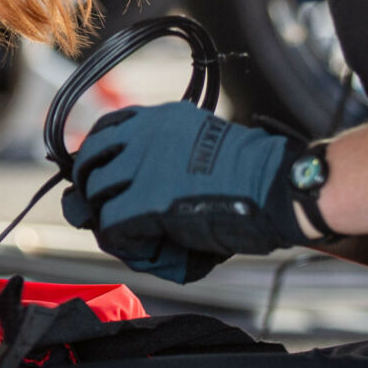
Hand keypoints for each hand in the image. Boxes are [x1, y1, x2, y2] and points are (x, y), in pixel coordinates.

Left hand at [61, 102, 313, 282]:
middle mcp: (145, 135)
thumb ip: (158, 161)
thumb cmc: (252, 177)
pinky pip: (111, 227)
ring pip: (96, 198)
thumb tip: (118, 191)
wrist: (278, 188)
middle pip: (88, 164)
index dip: (94, 160)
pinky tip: (150, 249)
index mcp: (160, 118)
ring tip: (139, 239)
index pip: (103, 131)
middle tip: (104, 218)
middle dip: (91, 195)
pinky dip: (123, 244)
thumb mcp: (198, 150)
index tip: (98, 181)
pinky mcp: (148, 201)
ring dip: (109, 224)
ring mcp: (144, 166)